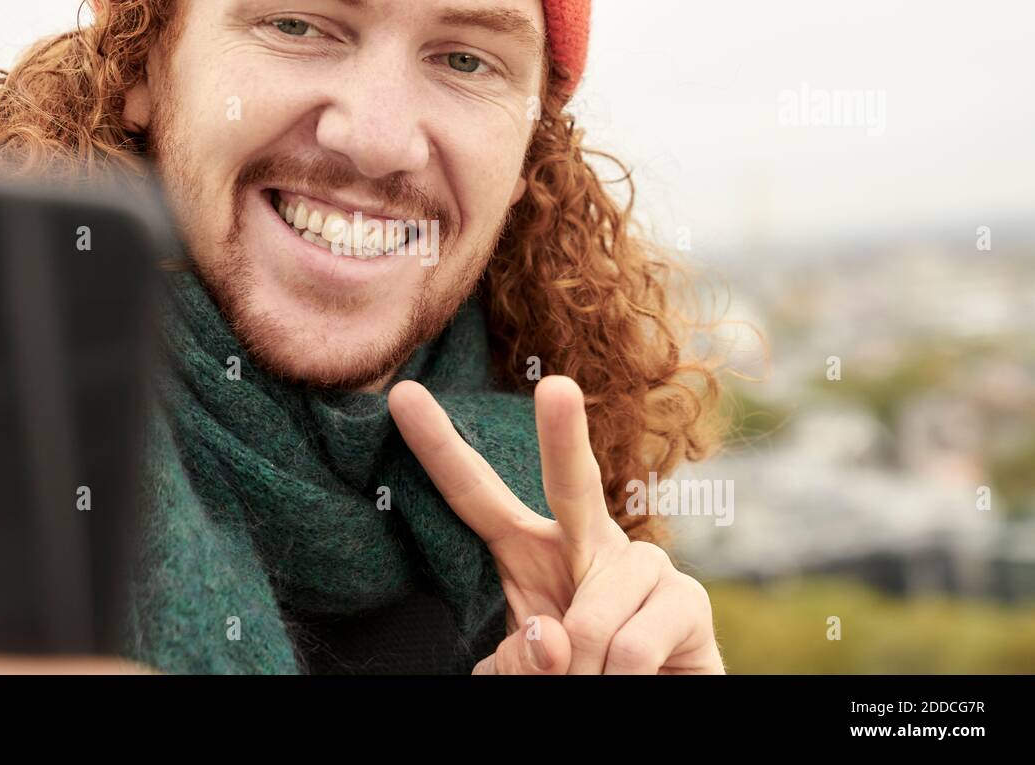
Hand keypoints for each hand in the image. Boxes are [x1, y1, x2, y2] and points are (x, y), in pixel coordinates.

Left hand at [388, 374, 724, 674]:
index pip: (475, 496)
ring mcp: (643, 566)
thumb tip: (551, 637)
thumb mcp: (525, 671)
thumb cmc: (576, 676)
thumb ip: (519, 660)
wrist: (651, 703)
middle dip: (564, 434)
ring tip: (593, 679)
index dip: (439, 449)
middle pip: (572, 483)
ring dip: (581, 674)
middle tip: (557, 388)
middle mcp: (587, 543)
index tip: (402, 396)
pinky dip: (618, 683)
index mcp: (528, 551)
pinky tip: (633, 682)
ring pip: (591, 621)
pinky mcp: (688, 600)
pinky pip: (631, 650)